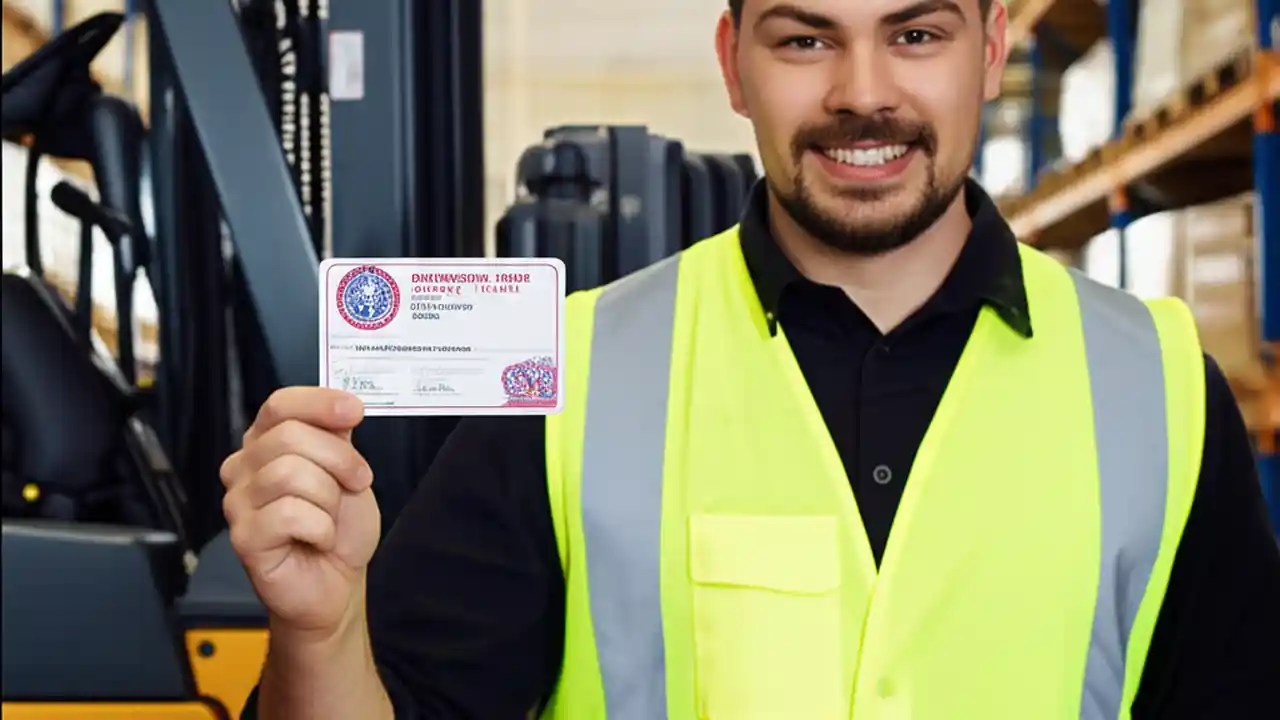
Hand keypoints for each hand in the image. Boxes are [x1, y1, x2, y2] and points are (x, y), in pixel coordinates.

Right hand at [220, 387, 380, 636]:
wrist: (337, 583)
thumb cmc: (337, 527)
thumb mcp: (346, 471)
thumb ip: (337, 436)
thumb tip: (343, 404)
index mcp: (265, 443)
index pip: (280, 404)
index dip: (319, 403)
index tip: (354, 412)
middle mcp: (243, 467)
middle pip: (290, 436)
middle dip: (339, 460)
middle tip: (355, 484)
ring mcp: (238, 502)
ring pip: (290, 473)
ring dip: (329, 498)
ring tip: (330, 518)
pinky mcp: (244, 537)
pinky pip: (290, 514)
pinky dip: (320, 528)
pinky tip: (318, 539)